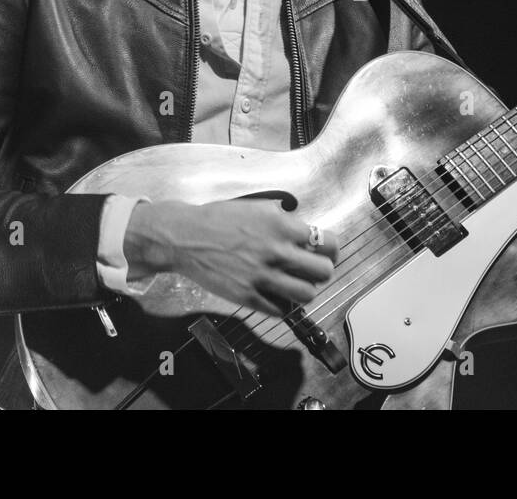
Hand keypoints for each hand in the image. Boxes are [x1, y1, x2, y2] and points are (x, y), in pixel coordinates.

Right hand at [123, 199, 337, 316]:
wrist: (186, 237)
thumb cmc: (218, 219)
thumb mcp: (257, 207)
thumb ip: (283, 219)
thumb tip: (302, 228)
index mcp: (282, 226)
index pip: (327, 243)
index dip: (331, 250)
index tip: (327, 253)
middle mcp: (277, 251)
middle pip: (323, 271)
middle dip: (322, 271)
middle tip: (313, 271)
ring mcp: (263, 276)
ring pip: (306, 294)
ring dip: (305, 290)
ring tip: (297, 285)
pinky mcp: (248, 295)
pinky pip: (281, 309)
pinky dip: (284, 305)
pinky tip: (277, 295)